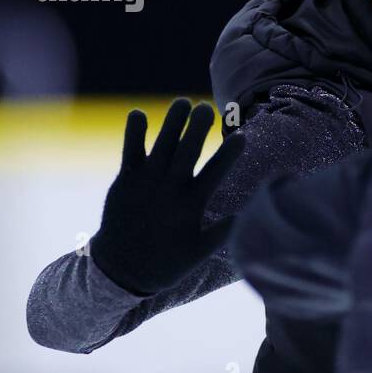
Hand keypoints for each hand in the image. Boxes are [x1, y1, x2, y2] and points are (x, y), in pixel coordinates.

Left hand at [89, 98, 246, 295]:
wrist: (120, 270)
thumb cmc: (166, 262)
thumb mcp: (199, 252)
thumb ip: (224, 231)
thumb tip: (252, 213)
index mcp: (190, 206)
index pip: (214, 174)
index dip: (229, 154)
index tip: (241, 136)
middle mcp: (167, 190)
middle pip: (186, 152)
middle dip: (197, 128)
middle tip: (208, 108)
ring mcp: (144, 183)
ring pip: (161, 146)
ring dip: (172, 123)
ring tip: (183, 102)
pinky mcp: (124, 181)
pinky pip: (130, 151)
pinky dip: (134, 133)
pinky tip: (139, 114)